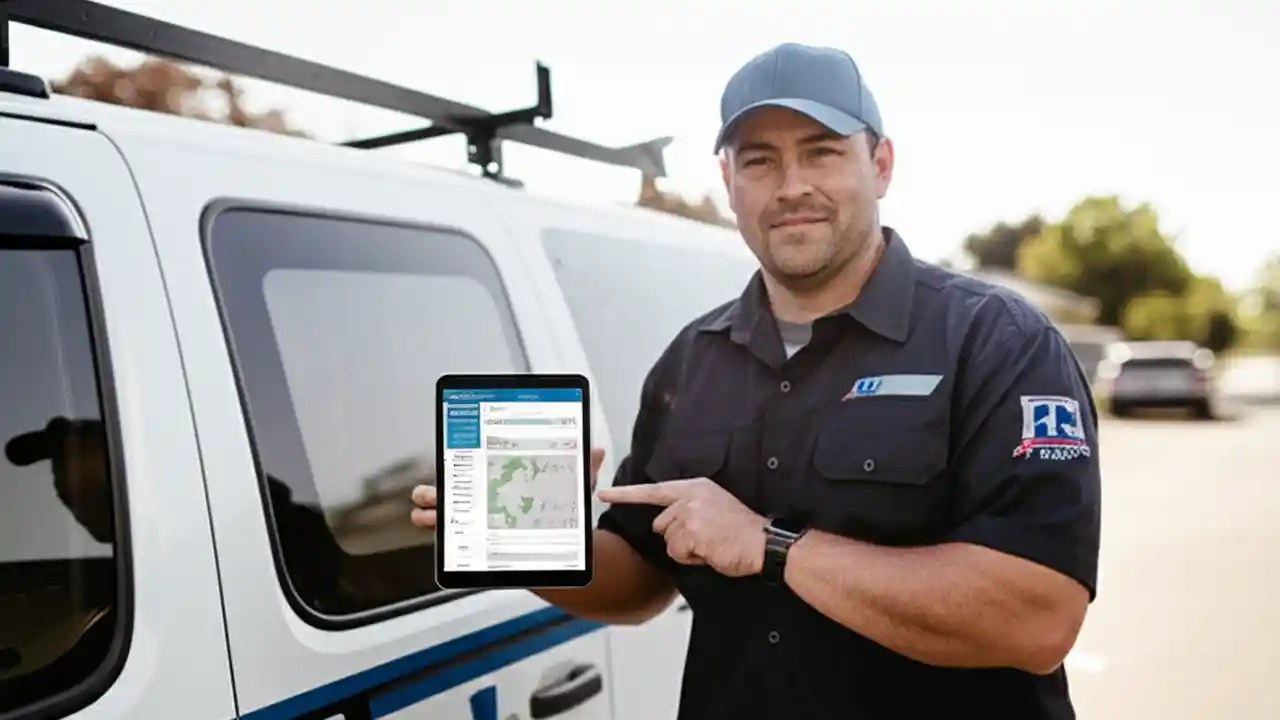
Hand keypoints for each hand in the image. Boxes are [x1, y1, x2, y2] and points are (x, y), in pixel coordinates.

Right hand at [411, 446, 606, 528]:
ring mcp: (476, 520)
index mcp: (500, 478)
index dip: (460, 454)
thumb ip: (581, 471)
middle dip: (437, 488)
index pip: (476, 463)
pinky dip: (443, 537)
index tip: (451, 448)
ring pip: (447, 513)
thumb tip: (597, 451)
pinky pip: (455, 540)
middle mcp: (483, 497)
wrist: (557, 549)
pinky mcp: (477, 543)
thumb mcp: (569, 490)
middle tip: (428, 490)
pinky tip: (438, 536)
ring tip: (424, 513)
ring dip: (433, 513)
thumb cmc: (556, 514)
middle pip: (454, 489)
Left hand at [597, 477, 766, 576]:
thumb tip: (666, 523)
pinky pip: (678, 554)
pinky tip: (712, 552)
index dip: (626, 494)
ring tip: (712, 545)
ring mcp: (690, 515)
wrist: (764, 542)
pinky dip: (693, 559)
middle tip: (707, 538)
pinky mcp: (692, 534)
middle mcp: (690, 497)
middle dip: (678, 537)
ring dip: (687, 550)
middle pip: (661, 525)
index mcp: (695, 487)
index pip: (654, 490)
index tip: (605, 494)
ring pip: (669, 542)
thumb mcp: (713, 506)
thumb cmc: (741, 529)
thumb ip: (688, 508)